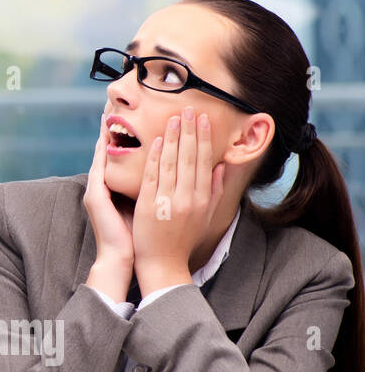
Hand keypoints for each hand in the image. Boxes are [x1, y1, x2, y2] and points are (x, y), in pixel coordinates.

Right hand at [83, 113, 135, 297]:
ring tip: (108, 114)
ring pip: (100, 155)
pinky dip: (101, 151)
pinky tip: (105, 136)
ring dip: (104, 134)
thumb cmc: (139, 238)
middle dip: (111, 129)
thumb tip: (170, 174)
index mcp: (116, 189)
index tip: (131, 119)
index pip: (120, 157)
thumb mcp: (146, 207)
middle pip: (107, 151)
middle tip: (113, 108)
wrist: (124, 259)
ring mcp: (97, 190)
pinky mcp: (94, 196)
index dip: (124, 138)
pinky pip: (98, 167)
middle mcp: (104, 187)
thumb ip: (152, 189)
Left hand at [132, 106, 225, 293]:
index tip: (204, 119)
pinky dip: (156, 157)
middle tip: (190, 109)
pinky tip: (158, 141)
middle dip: (191, 131)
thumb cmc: (182, 239)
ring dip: (174, 138)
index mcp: (203, 199)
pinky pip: (154, 175)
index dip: (204, 139)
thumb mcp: (205, 215)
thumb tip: (221, 167)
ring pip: (173, 162)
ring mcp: (169, 200)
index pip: (204, 162)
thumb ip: (213, 191)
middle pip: (190, 157)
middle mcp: (189, 198)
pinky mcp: (150, 205)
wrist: (163, 263)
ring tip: (174, 118)